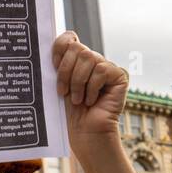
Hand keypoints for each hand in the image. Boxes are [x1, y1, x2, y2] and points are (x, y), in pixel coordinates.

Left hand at [52, 32, 127, 148]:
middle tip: (63, 92)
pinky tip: (92, 101)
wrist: (85, 134)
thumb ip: (58, 65)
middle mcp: (93, 60)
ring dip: (78, 82)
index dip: (59, 48)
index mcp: (77, 60)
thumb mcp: (59, 85)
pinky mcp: (120, 76)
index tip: (52, 66)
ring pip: (89, 58)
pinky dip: (92, 87)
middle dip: (66, 71)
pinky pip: (101, 70)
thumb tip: (51, 47)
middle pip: (77, 48)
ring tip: (77, 100)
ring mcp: (107, 67)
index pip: (69, 38)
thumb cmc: (70, 114)